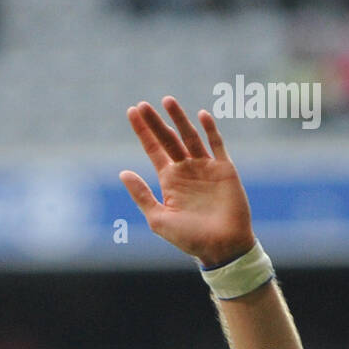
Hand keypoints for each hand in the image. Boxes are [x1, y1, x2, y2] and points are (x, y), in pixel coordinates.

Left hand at [120, 97, 254, 267]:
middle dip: (155, 122)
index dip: (143, 131)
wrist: (221, 247)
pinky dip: (210, 130)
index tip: (132, 112)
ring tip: (167, 100)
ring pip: (190, 136)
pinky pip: (217, 144)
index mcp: (169, 181)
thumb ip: (141, 195)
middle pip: (168, 139)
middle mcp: (186, 170)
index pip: (153, 150)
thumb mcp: (158, 218)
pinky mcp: (225, 169)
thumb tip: (123, 173)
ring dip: (179, 119)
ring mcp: (206, 167)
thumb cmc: (188, 238)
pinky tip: (201, 116)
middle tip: (142, 105)